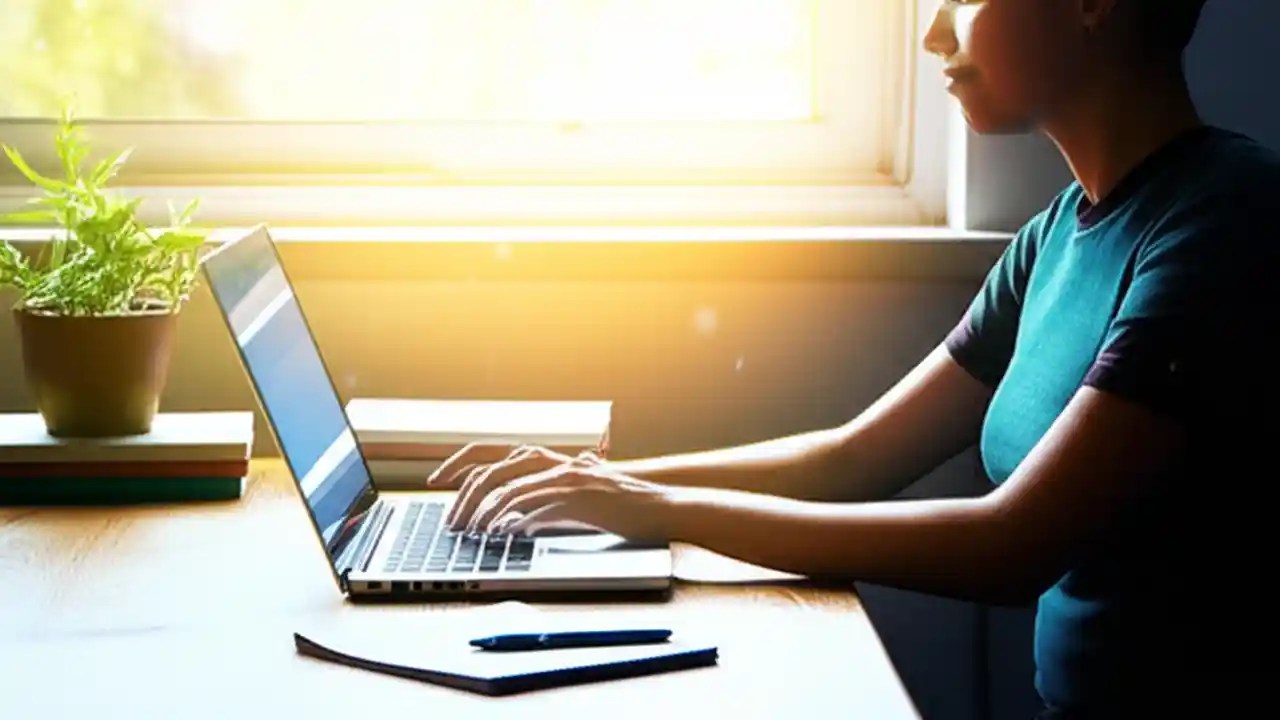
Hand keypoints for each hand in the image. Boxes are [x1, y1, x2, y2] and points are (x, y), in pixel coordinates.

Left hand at [430, 443, 601, 528]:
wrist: (656, 505)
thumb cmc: (614, 504)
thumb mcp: (570, 497)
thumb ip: (540, 500)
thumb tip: (512, 519)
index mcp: (544, 459)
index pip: (490, 453)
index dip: (458, 465)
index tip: (437, 481)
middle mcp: (551, 462)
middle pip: (493, 471)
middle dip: (466, 499)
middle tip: (453, 524)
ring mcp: (565, 476)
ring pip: (510, 489)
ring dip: (487, 513)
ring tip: (474, 534)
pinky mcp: (579, 496)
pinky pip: (537, 506)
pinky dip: (516, 521)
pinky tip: (505, 534)